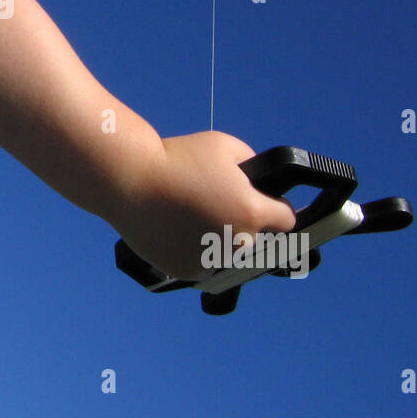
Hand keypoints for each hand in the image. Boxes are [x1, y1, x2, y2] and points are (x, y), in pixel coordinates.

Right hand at [107, 130, 296, 282]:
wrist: (130, 181)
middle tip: (214, 201)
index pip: (286, 220)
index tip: (265, 202)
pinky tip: (177, 229)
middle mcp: (238, 243)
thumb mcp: (225, 145)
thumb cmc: (178, 157)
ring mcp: (212, 261)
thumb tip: (259, 181)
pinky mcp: (187, 272)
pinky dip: (195, 250)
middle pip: (255, 237)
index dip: (276, 207)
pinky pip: (202, 263)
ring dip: (219, 237)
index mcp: (252, 212)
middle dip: (242, 221)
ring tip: (191, 214)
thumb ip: (251, 165)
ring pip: (227, 252)